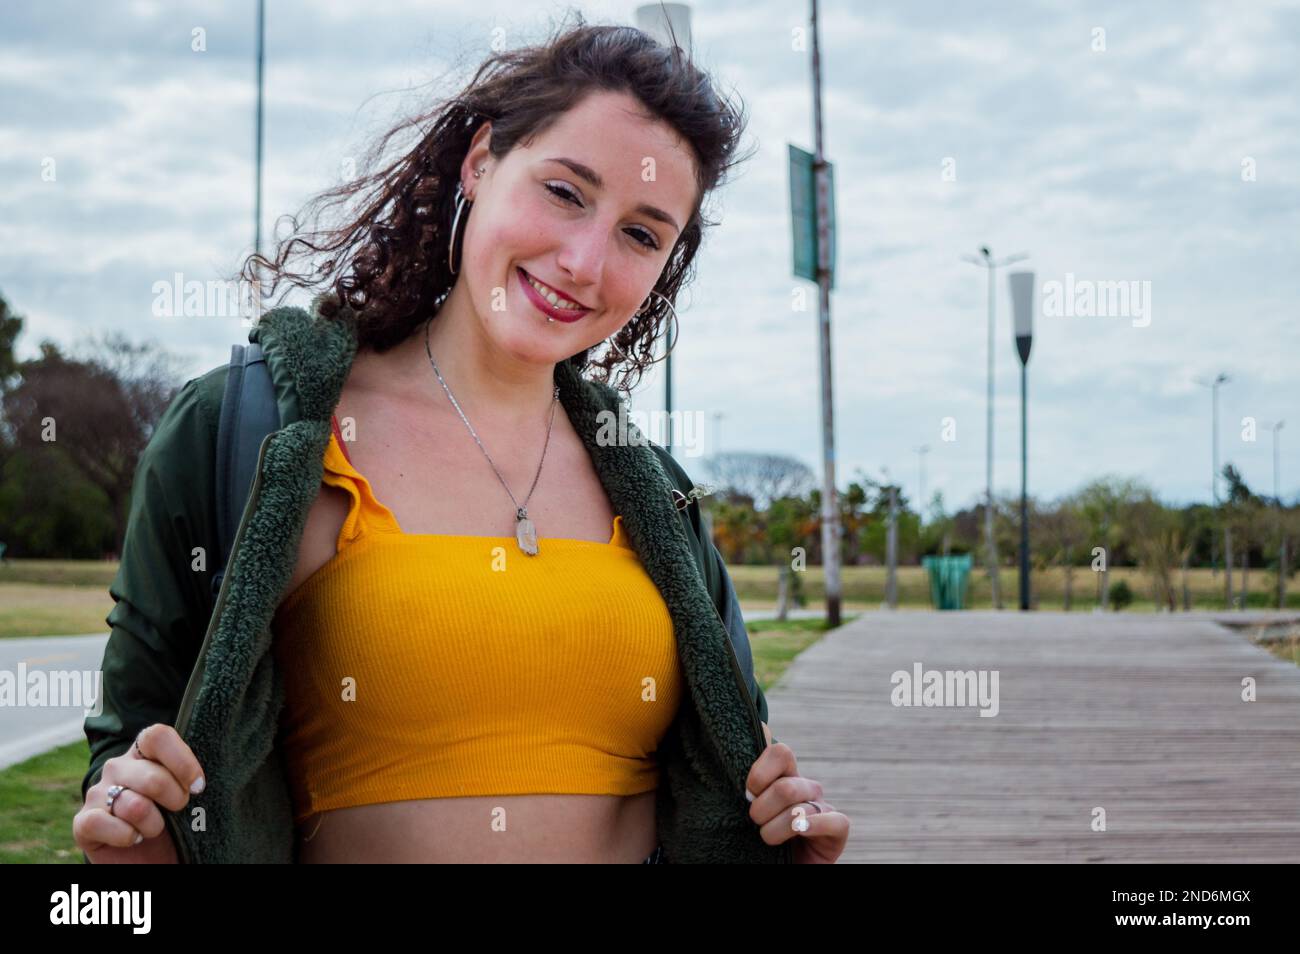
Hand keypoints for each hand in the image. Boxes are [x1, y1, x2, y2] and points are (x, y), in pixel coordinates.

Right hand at [73, 723, 204, 863]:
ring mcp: (97, 793)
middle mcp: (118, 767)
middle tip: (178, 810)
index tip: (198, 786)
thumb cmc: (175, 823)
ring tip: (153, 829)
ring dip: (153, 824)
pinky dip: (125, 837)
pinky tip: (134, 839)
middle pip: (153, 777)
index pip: (157, 736)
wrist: (149, 858)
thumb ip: (190, 778)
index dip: (182, 761)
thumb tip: (200, 781)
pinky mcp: (82, 823)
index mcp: (144, 752)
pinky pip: (100, 823)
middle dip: (175, 800)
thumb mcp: (187, 795)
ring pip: (134, 805)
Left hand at [746, 725, 848, 863]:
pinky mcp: (838, 830)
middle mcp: (805, 787)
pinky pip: (834, 821)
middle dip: (762, 809)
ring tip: (766, 838)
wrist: (779, 866)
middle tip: (754, 820)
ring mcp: (823, 807)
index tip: (748, 792)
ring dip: (775, 828)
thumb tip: (763, 726)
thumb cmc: (758, 835)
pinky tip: (799, 832)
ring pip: (800, 808)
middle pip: (786, 786)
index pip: (780, 753)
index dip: (760, 773)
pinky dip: (814, 826)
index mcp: (784, 776)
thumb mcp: (749, 802)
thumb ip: (751, 772)